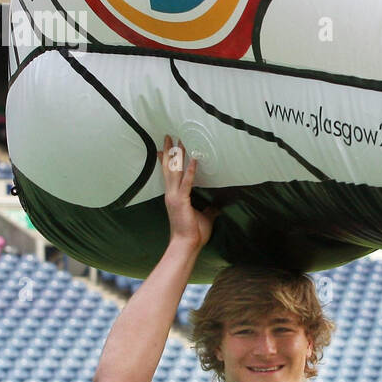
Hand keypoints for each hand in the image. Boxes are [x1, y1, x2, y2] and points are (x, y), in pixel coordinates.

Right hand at [160, 135, 219, 249]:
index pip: (169, 174)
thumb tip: (217, 206)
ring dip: (178, 156)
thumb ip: (209, 209)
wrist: (185, 245)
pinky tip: (195, 160)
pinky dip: (191, 171)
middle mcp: (171, 194)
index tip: (164, 148)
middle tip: (169, 136)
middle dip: (169, 151)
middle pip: (169, 168)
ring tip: (179, 141)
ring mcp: (174, 197)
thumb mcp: (204, 217)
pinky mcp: (181, 201)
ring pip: (175, 171)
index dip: (167, 161)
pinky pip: (187, 182)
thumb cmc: (193, 233)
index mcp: (174, 196)